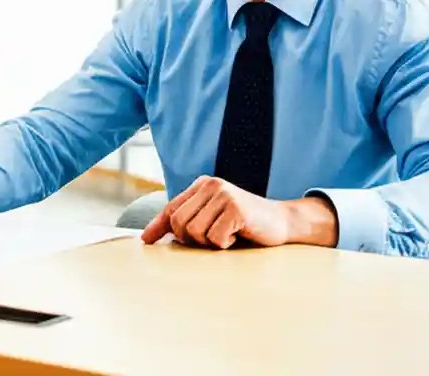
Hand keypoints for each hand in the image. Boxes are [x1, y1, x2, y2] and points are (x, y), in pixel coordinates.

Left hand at [141, 176, 337, 248]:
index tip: (146, 241)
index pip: (170, 207)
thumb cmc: (244, 224)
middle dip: (191, 239)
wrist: (282, 222)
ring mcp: (224, 195)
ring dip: (211, 242)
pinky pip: (215, 238)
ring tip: (227, 234)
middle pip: (179, 223)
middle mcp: (210, 185)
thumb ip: (189, 220)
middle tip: (212, 238)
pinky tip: (238, 234)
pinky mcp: (236, 208)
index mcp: (202, 186)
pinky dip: (225, 244)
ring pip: (195, 232)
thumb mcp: (212, 218)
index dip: (157, 226)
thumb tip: (152, 236)